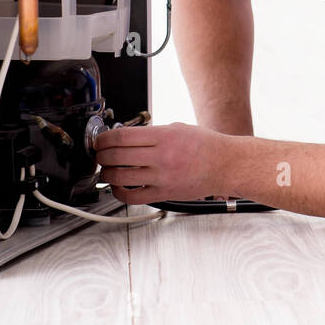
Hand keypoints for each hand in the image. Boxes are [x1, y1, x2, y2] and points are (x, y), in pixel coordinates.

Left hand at [93, 122, 228, 205]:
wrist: (225, 165)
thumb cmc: (205, 146)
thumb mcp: (178, 128)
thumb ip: (153, 133)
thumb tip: (127, 137)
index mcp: (163, 137)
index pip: (122, 137)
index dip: (104, 139)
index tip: (100, 141)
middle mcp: (161, 157)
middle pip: (117, 156)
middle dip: (101, 155)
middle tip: (99, 154)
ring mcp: (162, 177)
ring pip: (121, 177)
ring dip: (107, 173)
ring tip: (106, 170)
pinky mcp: (164, 193)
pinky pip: (133, 196)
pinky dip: (119, 192)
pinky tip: (118, 186)